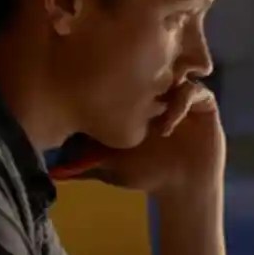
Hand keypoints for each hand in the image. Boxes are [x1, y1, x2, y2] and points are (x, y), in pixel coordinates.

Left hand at [61, 81, 225, 196]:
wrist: (181, 189)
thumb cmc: (146, 174)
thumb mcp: (106, 167)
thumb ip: (80, 163)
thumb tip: (49, 169)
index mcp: (138, 97)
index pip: (128, 72)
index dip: (117, 74)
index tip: (103, 83)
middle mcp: (161, 91)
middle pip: (152, 65)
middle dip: (142, 74)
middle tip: (128, 89)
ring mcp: (184, 95)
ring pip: (174, 73)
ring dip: (163, 87)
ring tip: (151, 107)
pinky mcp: (204, 105)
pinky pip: (195, 91)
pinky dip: (181, 103)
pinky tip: (168, 125)